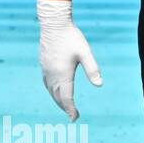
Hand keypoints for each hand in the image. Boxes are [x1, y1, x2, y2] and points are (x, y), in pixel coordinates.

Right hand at [37, 0, 101, 120]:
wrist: (54, 24)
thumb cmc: (72, 38)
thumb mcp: (85, 53)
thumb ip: (92, 69)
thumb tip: (99, 85)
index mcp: (62, 74)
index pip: (66, 97)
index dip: (70, 109)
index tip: (75, 118)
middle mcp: (52, 75)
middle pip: (57, 96)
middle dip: (64, 107)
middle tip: (72, 115)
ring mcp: (46, 70)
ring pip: (51, 90)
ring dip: (57, 99)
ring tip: (65, 106)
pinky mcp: (44, 64)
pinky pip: (47, 83)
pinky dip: (52, 90)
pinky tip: (56, 90)